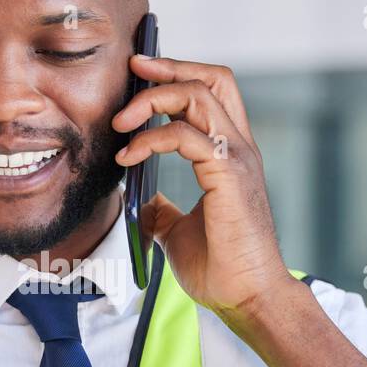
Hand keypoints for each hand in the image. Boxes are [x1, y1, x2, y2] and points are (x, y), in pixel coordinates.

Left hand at [112, 55, 290, 319]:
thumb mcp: (177, 231)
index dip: (177, 74)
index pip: (212, 92)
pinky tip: (129, 156)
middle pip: (212, 78)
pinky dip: (152, 138)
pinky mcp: (229, 175)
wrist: (246, 299)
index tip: (139, 75)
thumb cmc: (221, 269)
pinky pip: (187, 135)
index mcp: (231, 156)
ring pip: (199, 95)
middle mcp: (239, 149)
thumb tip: (139, 197)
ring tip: (120, 122)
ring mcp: (237, 159)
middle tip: (133, 70)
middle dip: (169, 67)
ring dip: (153, 100)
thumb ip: (162, 208)